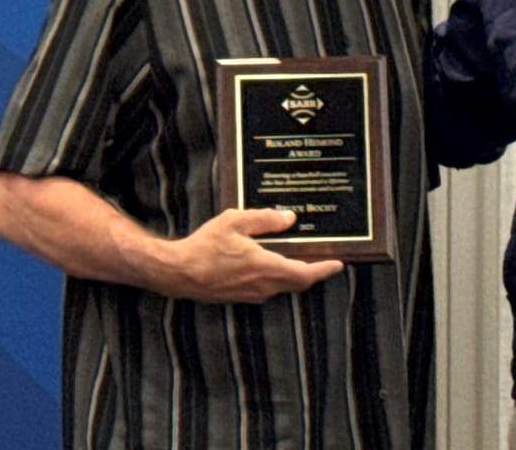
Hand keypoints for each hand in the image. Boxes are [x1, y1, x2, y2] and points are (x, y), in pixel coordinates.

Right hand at [148, 208, 344, 303]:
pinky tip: (271, 264)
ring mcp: (251, 294)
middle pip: (298, 282)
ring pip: (282, 286)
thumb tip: (289, 219)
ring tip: (300, 257)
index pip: (305, 273)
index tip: (339, 264)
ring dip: (294, 274)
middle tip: (325, 260)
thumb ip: (264, 219)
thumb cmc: (204, 246)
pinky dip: (277, 277)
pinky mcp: (240, 297)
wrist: (176, 273)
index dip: (324, 270)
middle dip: (313, 272)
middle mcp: (263, 286)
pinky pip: (267, 288)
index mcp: (266, 267)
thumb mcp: (235, 221)